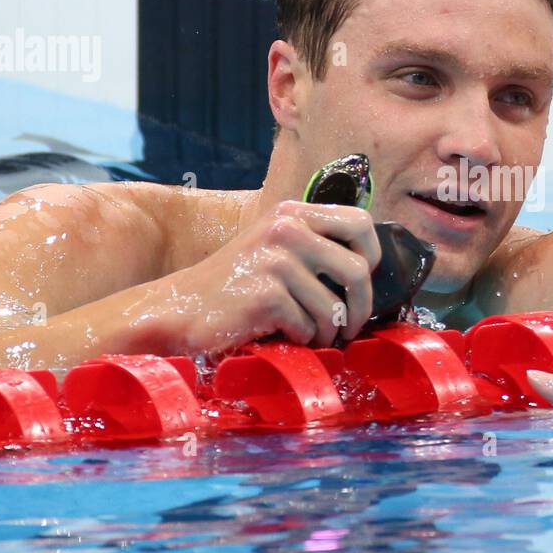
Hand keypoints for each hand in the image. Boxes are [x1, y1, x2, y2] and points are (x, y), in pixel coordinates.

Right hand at [162, 200, 381, 353]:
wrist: (180, 309)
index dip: (373, 256)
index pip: (361, 222)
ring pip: (334, 308)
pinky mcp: (266, 294)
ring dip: (327, 332)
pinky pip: (308, 327)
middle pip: (358, 270)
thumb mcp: (274, 247)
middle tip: (350, 327)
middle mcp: (286, 229)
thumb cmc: (236, 285)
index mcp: (293, 213)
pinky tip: (281, 336)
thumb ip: (315, 245)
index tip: (362, 281)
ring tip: (311, 337)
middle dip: (361, 307)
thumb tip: (371, 270)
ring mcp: (276, 260)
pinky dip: (301, 339)